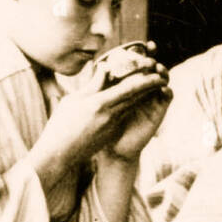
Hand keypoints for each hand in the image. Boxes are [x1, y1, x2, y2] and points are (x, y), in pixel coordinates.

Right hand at [30, 53, 168, 185]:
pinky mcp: (111, 133)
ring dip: (143, 96)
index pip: (129, 90)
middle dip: (150, 86)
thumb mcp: (74, 99)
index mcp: (100, 104)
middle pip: (135, 98)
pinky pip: (124, 115)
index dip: (145, 80)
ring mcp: (112, 126)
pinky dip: (131, 105)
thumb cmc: (61, 123)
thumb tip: (106, 68)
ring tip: (153, 85)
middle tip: (161, 76)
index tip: (155, 72)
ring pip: (131, 107)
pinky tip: (136, 99)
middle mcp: (110, 116)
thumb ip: (93, 84)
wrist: (60, 153)